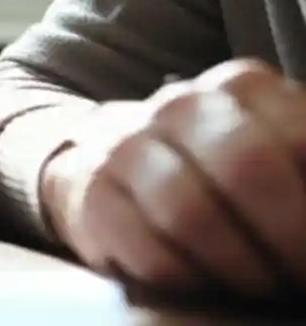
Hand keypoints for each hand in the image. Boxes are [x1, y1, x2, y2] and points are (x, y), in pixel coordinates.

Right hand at [42, 59, 305, 297]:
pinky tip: (204, 285)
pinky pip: (144, 247)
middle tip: (299, 274)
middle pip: (245, 167)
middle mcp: (180, 106)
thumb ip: (300, 160)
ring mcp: (128, 144)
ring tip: (258, 288)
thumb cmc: (216, 167)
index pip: (298, 135)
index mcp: (240, 88)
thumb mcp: (274, 150)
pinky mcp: (91, 190)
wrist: (111, 157)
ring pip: (188, 212)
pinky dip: (185, 279)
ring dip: (237, 267)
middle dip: (286, 235)